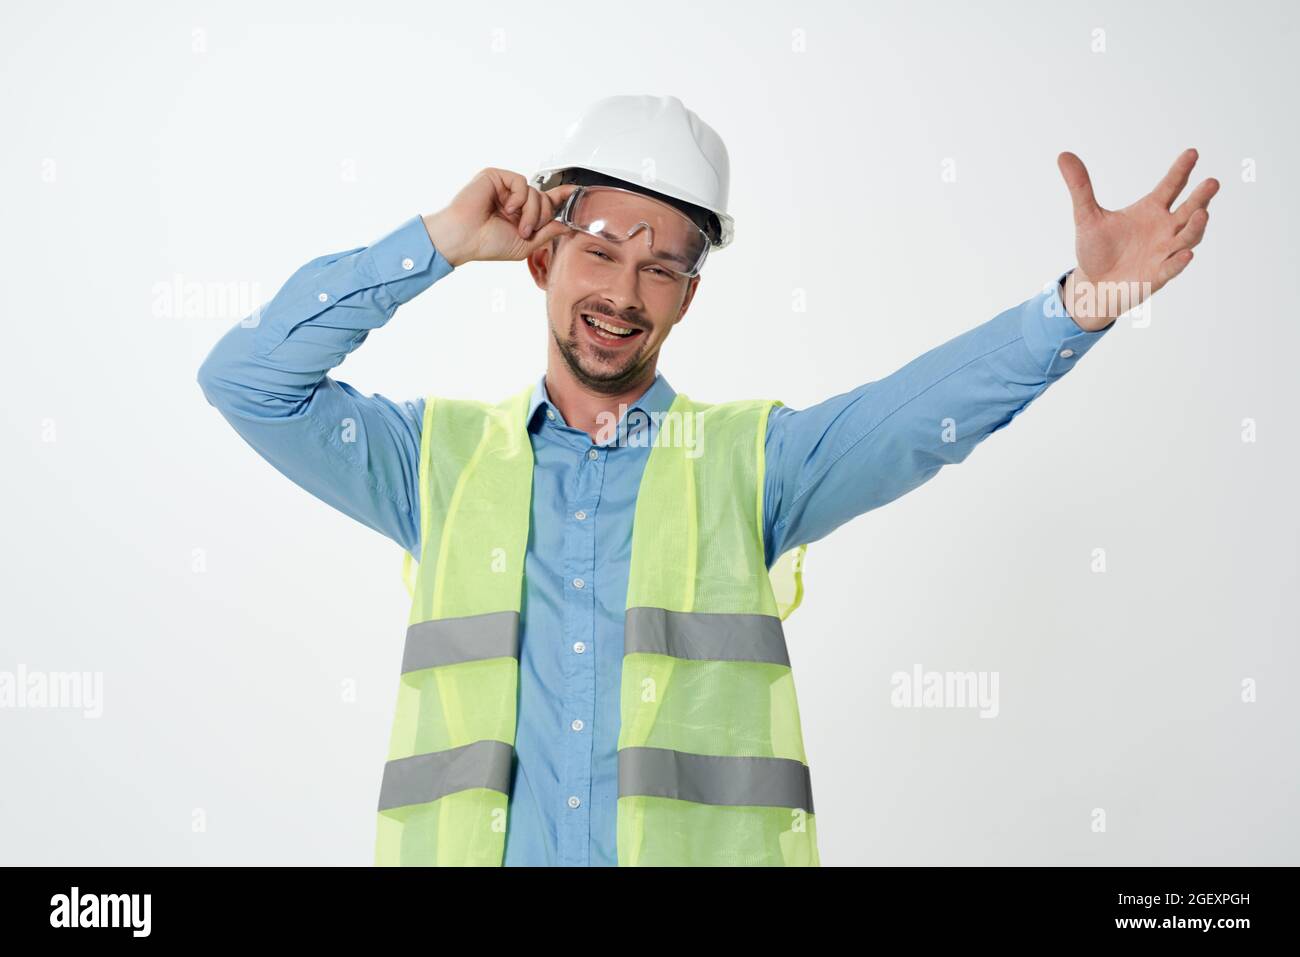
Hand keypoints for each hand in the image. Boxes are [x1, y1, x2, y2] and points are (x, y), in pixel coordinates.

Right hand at [421, 169, 577, 266]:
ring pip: (536, 192)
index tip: (577, 192)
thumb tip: (566, 225)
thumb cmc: (487, 243)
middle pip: (545, 199)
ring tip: (516, 224)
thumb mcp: (525, 245)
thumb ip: (547, 233)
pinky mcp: (496, 177)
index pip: (546, 202)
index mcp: (520, 215)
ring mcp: (505, 188)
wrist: (465, 237)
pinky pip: (522, 182)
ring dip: (531, 212)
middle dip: (542, 216)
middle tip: (527, 229)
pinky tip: (506, 208)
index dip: (562, 196)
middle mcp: (514, 200)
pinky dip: (519, 198)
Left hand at [1057, 149, 1218, 330]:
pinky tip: (1186, 254)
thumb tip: (1063, 155)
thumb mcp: (1086, 216)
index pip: (1171, 186)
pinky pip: (1172, 267)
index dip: (1181, 170)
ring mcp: (1165, 251)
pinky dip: (1179, 261)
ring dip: (1196, 226)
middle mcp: (1165, 228)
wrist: (1093, 283)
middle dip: (1201, 197)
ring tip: (1202, 213)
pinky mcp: (1158, 274)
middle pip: (1189, 209)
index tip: (1192, 153)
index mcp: (1151, 210)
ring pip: (1187, 237)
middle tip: (1212, 182)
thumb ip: (1080, 187)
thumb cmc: (1096, 249)